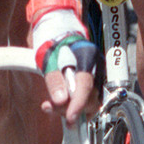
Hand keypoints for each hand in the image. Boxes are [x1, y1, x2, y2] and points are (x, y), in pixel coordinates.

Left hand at [27, 0, 97, 125]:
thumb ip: (54, 79)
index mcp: (87, 57)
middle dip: (71, 108)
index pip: (86, 87)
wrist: (56, 24)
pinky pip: (85, 97)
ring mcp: (94, 73)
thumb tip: (60, 100)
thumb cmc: (51, 37)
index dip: (78, 105)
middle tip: (51, 109)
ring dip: (70, 108)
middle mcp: (95, 66)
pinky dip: (73, 104)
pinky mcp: (89, 78)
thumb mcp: (48, 57)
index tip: (70, 118)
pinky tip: (58, 103)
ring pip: (89, 100)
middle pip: (90, 98)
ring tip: (50, 107)